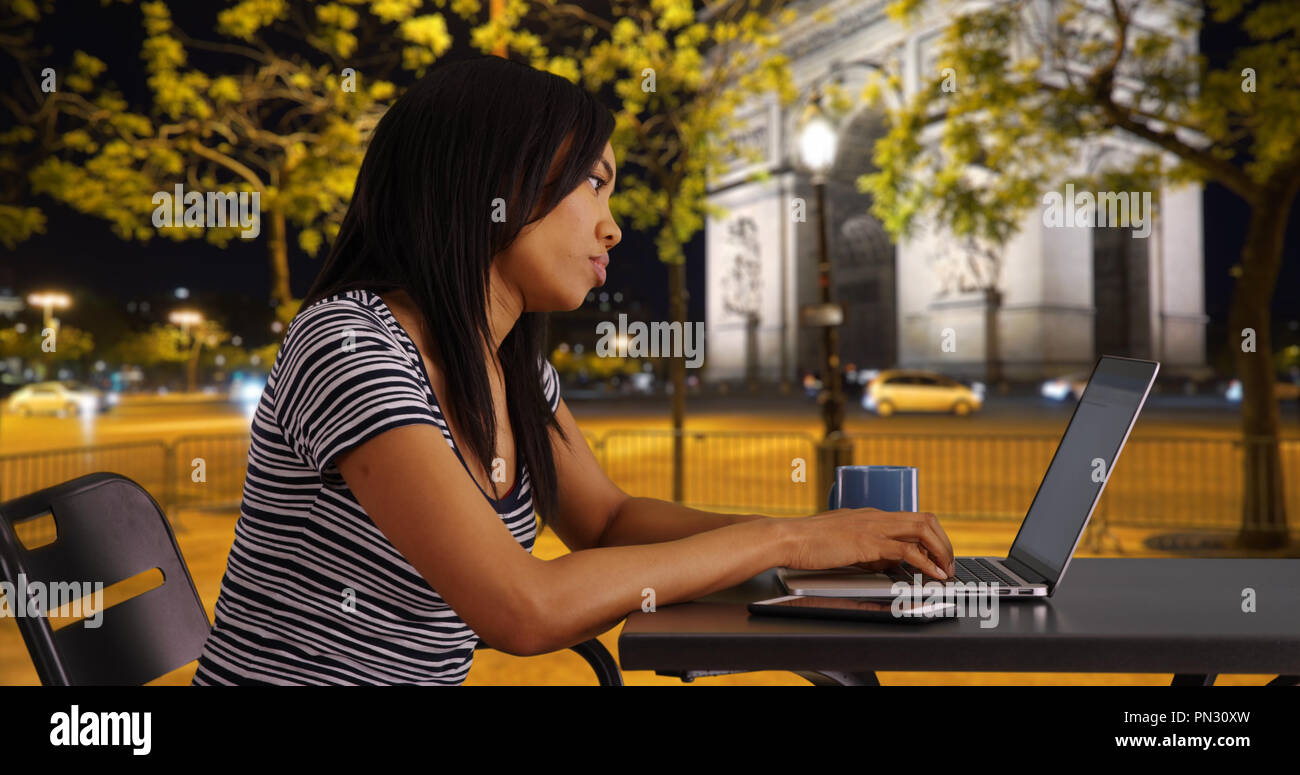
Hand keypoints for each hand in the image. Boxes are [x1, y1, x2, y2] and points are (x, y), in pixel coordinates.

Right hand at [784, 507, 955, 579]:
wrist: (787, 537)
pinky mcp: (868, 542)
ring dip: (941, 551)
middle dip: (944, 543)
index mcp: (871, 515)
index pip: (913, 519)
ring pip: (923, 529)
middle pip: (926, 519)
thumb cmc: (807, 542)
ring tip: (946, 570)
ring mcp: (873, 527)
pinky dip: (926, 563)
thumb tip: (885, 564)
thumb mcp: (844, 544)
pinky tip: (932, 574)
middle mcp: (876, 516)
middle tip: (948, 564)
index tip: (938, 556)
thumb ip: (866, 551)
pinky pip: (907, 550)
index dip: (932, 537)